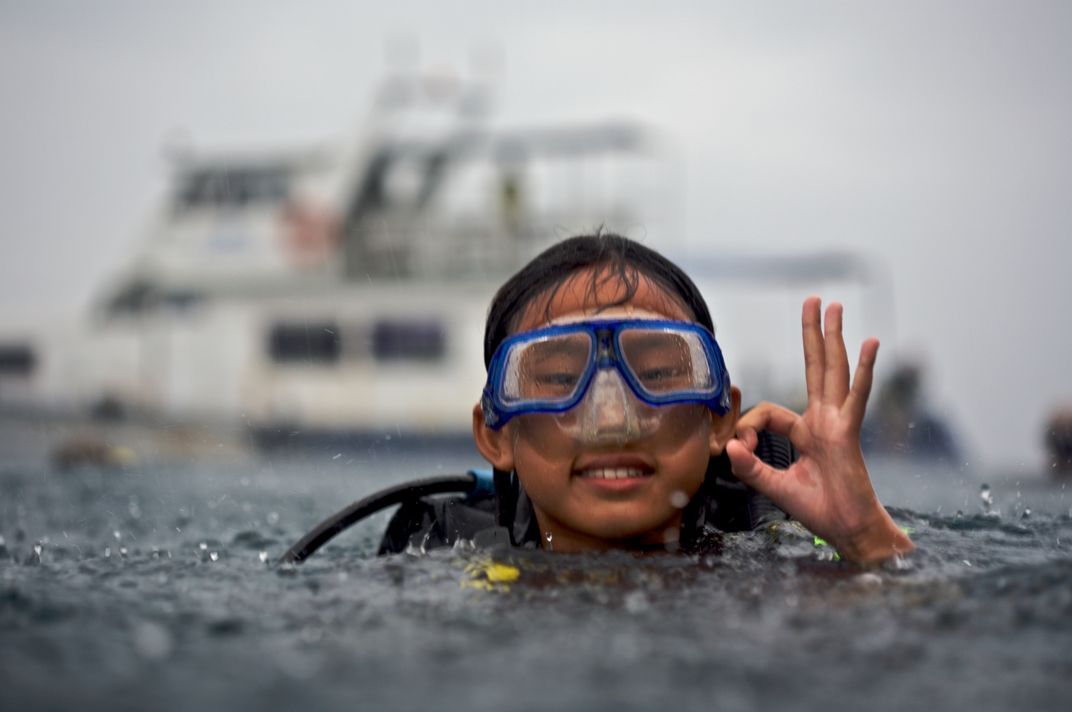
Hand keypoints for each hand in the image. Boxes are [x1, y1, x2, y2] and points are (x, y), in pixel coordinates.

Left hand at [724, 297, 913, 563]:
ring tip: (834, 307)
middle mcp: (822, 422)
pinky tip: (871, 343)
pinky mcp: (848, 435)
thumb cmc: (820, 511)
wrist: (849, 531)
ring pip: (833, 372)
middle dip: (812, 334)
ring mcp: (837, 425)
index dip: (748, 426)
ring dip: (832, 338)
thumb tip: (729, 448)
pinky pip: (855, 397)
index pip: (770, 412)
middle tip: (814, 300)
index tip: (739, 449)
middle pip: (815, 368)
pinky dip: (864, 369)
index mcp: (805, 433)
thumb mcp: (776, 488)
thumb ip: (752, 469)